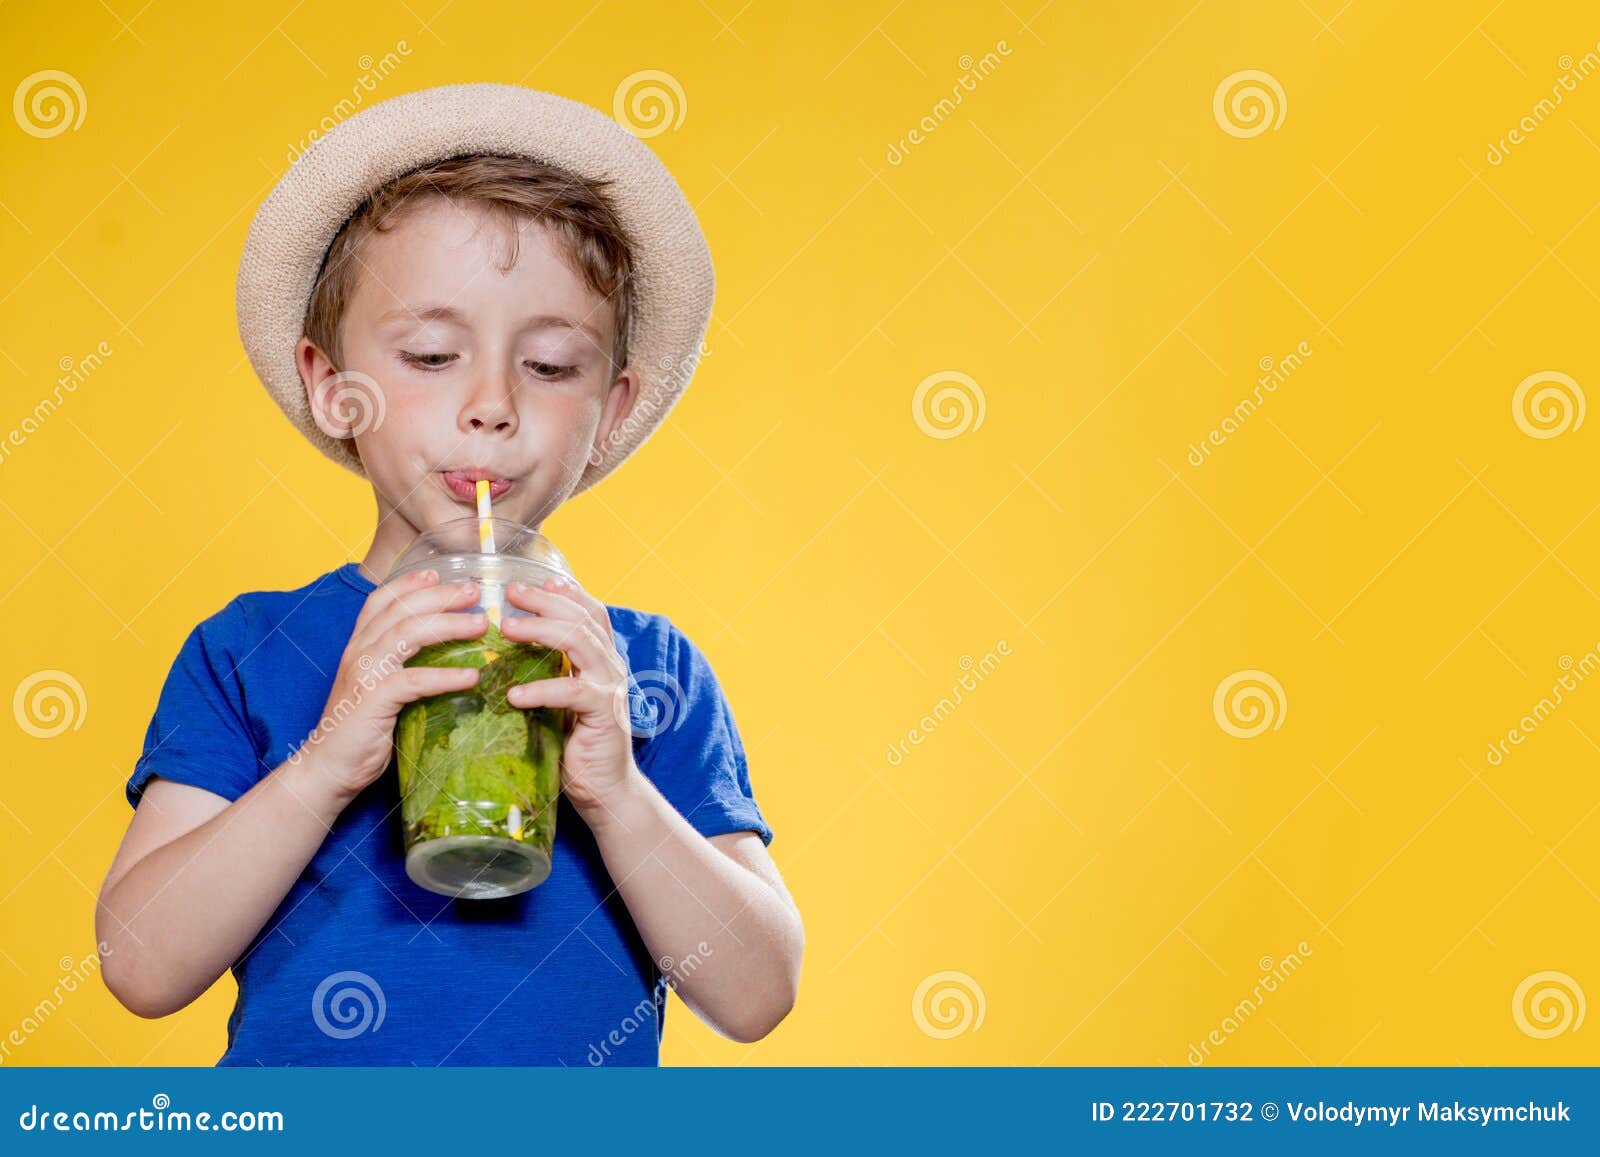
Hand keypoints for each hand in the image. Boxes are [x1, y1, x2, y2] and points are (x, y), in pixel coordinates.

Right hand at [296, 568, 488, 801]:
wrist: (327, 768)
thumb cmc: (359, 731)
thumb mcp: (378, 689)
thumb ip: (400, 668)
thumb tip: (446, 659)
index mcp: (358, 646)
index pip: (380, 600)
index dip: (408, 584)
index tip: (437, 574)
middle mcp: (359, 652)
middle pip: (403, 610)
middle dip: (441, 596)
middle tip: (474, 592)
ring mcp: (364, 674)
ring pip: (410, 634)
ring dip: (450, 626)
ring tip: (482, 626)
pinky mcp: (373, 701)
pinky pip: (414, 680)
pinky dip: (446, 676)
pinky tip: (472, 677)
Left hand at [499, 577, 638, 821]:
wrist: (605, 790)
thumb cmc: (575, 746)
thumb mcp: (558, 702)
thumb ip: (545, 675)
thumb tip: (500, 654)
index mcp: (601, 660)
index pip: (589, 612)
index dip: (564, 593)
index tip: (532, 580)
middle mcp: (610, 667)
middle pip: (582, 619)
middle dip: (544, 602)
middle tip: (509, 594)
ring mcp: (610, 688)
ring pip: (581, 643)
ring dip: (542, 631)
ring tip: (507, 629)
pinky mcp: (604, 714)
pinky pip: (573, 692)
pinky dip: (542, 689)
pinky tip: (513, 695)